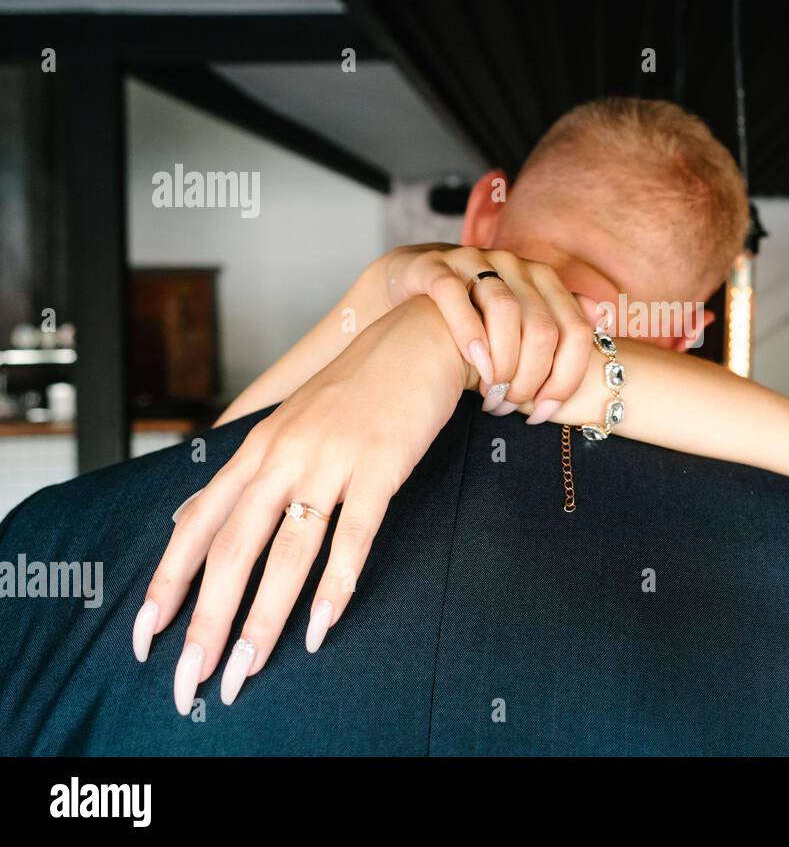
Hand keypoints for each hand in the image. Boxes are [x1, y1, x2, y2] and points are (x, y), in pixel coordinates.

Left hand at [136, 298, 469, 712]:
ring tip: (247, 668)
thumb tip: (188, 518)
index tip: (145, 637)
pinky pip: (353, 535)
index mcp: (258, 448)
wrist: (418, 337)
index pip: (198, 525)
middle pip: (234, 548)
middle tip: (192, 677)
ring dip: (264, 617)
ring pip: (286, 550)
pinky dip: (336, 585)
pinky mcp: (379, 464)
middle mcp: (283, 454)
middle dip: (209, 619)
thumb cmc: (358, 386)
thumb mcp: (289, 423)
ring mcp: (330, 459)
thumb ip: (243, 473)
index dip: (168, 582)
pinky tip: (321, 627)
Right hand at [371, 244, 598, 421]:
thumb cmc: (477, 310)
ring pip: (504, 311)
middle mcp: (514, 266)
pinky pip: (455, 296)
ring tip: (492, 396)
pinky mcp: (436, 268)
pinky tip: (474, 363)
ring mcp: (474, 262)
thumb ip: (560, 320)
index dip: (565, 378)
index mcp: (543, 278)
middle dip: (530, 378)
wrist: (416, 279)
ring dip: (502, 362)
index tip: (545, 411)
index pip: (575, 331)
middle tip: (512, 407)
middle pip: (542, 328)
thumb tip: (605, 319)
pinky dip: (468, 333)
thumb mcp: (522, 316)